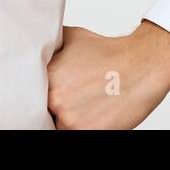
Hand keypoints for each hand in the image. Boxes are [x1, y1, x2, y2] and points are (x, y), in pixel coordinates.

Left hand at [46, 21, 169, 128]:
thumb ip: (49, 45)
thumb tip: (36, 43)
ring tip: (83, 106)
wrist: (142, 65)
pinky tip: (91, 113)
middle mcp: (52, 96)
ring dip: (65, 118)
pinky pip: (70, 132)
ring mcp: (67, 116)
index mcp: (46, 74)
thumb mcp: (72, 37)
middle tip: (70, 98)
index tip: (48, 94)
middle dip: (52, 107)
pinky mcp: (83, 131)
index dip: (37, 95)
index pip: (28, 93)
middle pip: (41, 110)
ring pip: (55, 124)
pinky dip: (79, 125)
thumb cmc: (110, 52)